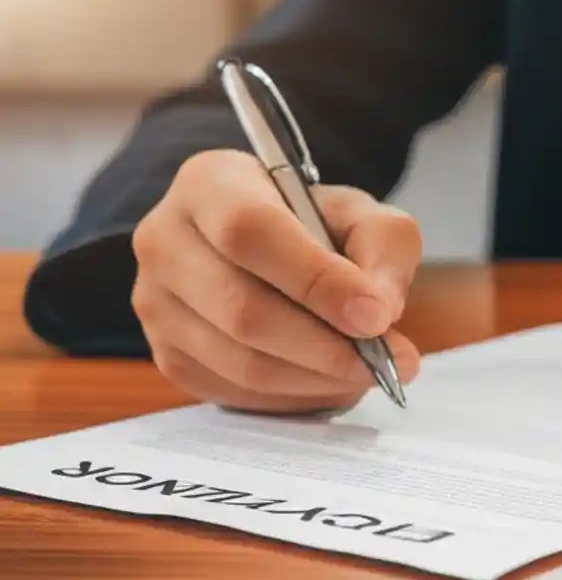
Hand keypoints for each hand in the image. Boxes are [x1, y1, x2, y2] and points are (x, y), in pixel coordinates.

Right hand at [131, 149, 421, 412]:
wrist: (266, 249)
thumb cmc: (313, 224)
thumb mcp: (361, 212)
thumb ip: (382, 245)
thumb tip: (377, 311)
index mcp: (208, 184)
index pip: (249, 232)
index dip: (315, 281)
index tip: (375, 316)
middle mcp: (165, 240)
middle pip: (243, 310)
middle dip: (327, 346)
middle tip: (387, 360)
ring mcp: (156, 304)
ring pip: (242, 363)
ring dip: (319, 378)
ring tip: (369, 372)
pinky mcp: (169, 356)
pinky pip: (238, 392)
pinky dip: (296, 396)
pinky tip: (331, 379)